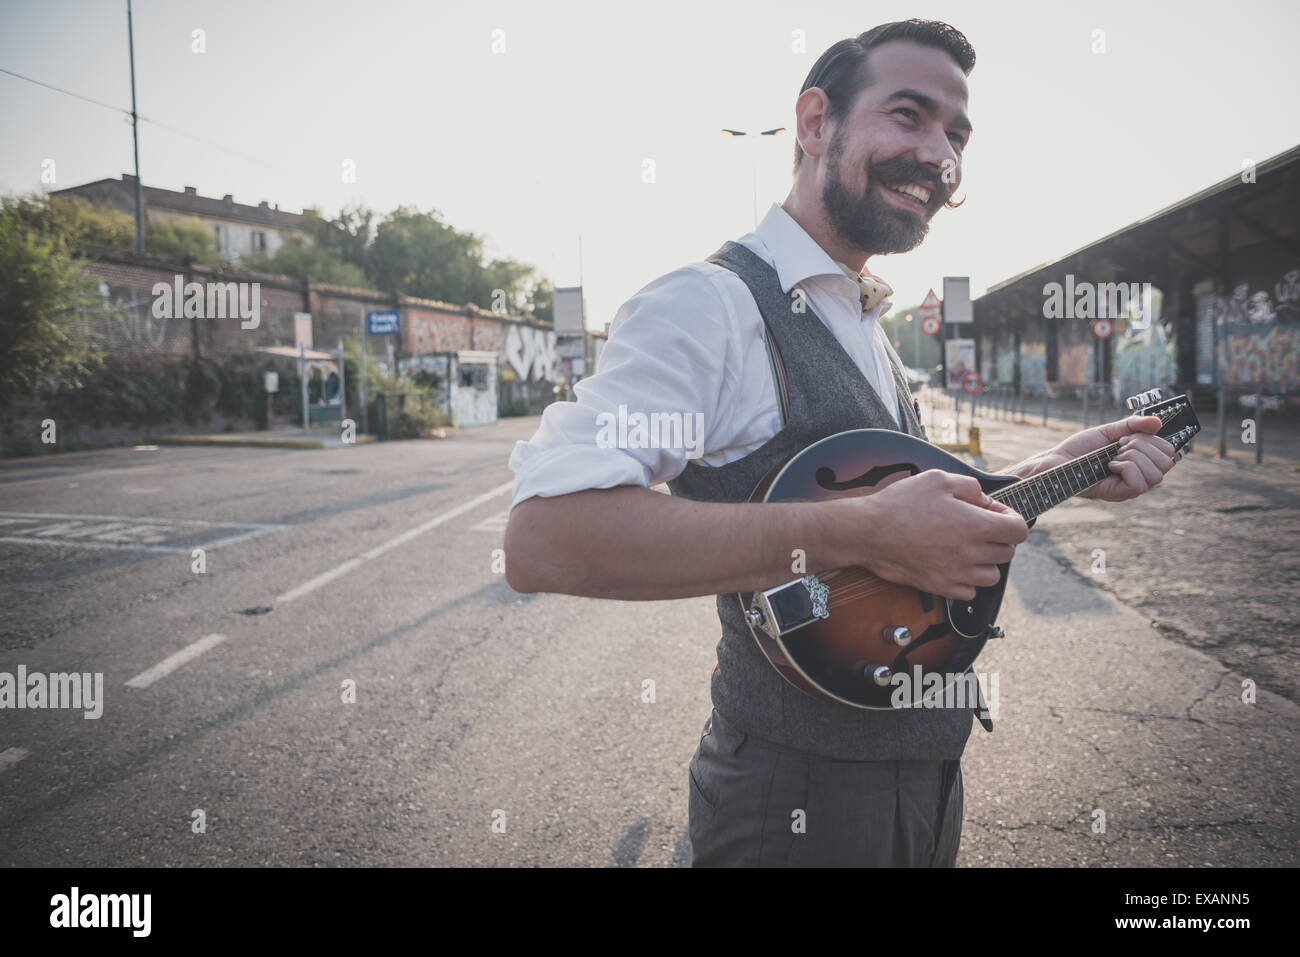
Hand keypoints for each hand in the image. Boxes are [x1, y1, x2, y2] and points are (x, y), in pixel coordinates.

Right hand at [848, 470, 1028, 600]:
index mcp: (976, 525)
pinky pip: (970, 592)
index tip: (996, 513)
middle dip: (999, 538)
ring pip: (992, 576)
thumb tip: (985, 501)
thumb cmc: (900, 503)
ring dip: (986, 562)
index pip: (1019, 530)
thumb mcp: (938, 479)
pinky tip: (954, 565)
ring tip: (968, 549)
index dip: (1012, 519)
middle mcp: (971, 553)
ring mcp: (956, 574)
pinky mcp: (940, 587)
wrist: (868, 531)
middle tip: (979, 527)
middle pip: (1008, 553)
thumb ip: (970, 487)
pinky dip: (968, 581)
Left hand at [1036, 415, 1176, 501]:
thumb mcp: (1109, 431)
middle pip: (1166, 463)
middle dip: (1143, 446)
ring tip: (1112, 456)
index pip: (1169, 452)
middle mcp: (1139, 476)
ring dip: (1133, 457)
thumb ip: (1132, 425)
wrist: (1056, 461)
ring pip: (1155, 474)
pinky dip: (1125, 468)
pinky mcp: (1117, 494)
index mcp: (1141, 462)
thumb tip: (1158, 422)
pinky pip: (1138, 484)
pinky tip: (1109, 465)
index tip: (1127, 437)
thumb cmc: (1080, 449)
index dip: (1153, 440)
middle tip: (1119, 446)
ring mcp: (1129, 488)